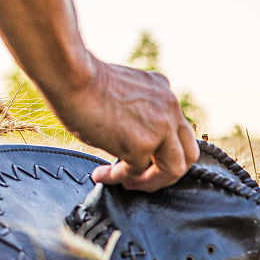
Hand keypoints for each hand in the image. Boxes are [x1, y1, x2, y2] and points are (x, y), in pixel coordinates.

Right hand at [51, 57, 199, 191]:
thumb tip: (132, 134)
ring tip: (126, 184)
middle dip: (167, 173)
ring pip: (172, 170)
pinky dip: (117, 178)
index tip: (147, 159)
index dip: (166, 150)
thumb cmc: (84, 81)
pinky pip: (135, 172)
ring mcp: (161, 128)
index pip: (180, 131)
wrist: (71, 75)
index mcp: (165, 94)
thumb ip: (139, 109)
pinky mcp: (142, 144)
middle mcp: (170, 109)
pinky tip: (100, 176)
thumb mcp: (125, 90)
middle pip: (188, 155)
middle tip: (145, 179)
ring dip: (150, 182)